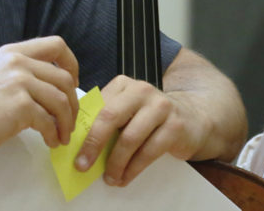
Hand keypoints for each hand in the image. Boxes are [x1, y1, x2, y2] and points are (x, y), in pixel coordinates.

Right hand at [0, 36, 79, 159]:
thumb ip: (18, 74)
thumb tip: (47, 89)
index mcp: (11, 53)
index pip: (56, 45)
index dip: (71, 64)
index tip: (73, 82)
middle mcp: (17, 62)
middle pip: (64, 77)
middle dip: (72, 102)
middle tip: (69, 120)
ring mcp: (19, 82)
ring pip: (62, 100)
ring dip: (66, 122)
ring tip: (61, 136)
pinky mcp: (20, 106)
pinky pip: (50, 121)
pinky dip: (53, 134)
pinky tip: (49, 141)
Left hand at [72, 75, 202, 185]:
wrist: (192, 119)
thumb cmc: (150, 118)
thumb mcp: (127, 111)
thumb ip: (106, 119)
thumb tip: (78, 143)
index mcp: (123, 85)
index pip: (97, 106)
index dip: (82, 128)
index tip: (71, 149)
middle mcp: (141, 90)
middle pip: (110, 117)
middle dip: (93, 144)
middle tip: (82, 165)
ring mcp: (160, 106)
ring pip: (130, 138)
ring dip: (116, 163)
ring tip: (109, 178)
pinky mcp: (175, 125)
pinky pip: (149, 151)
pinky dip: (134, 168)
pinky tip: (126, 177)